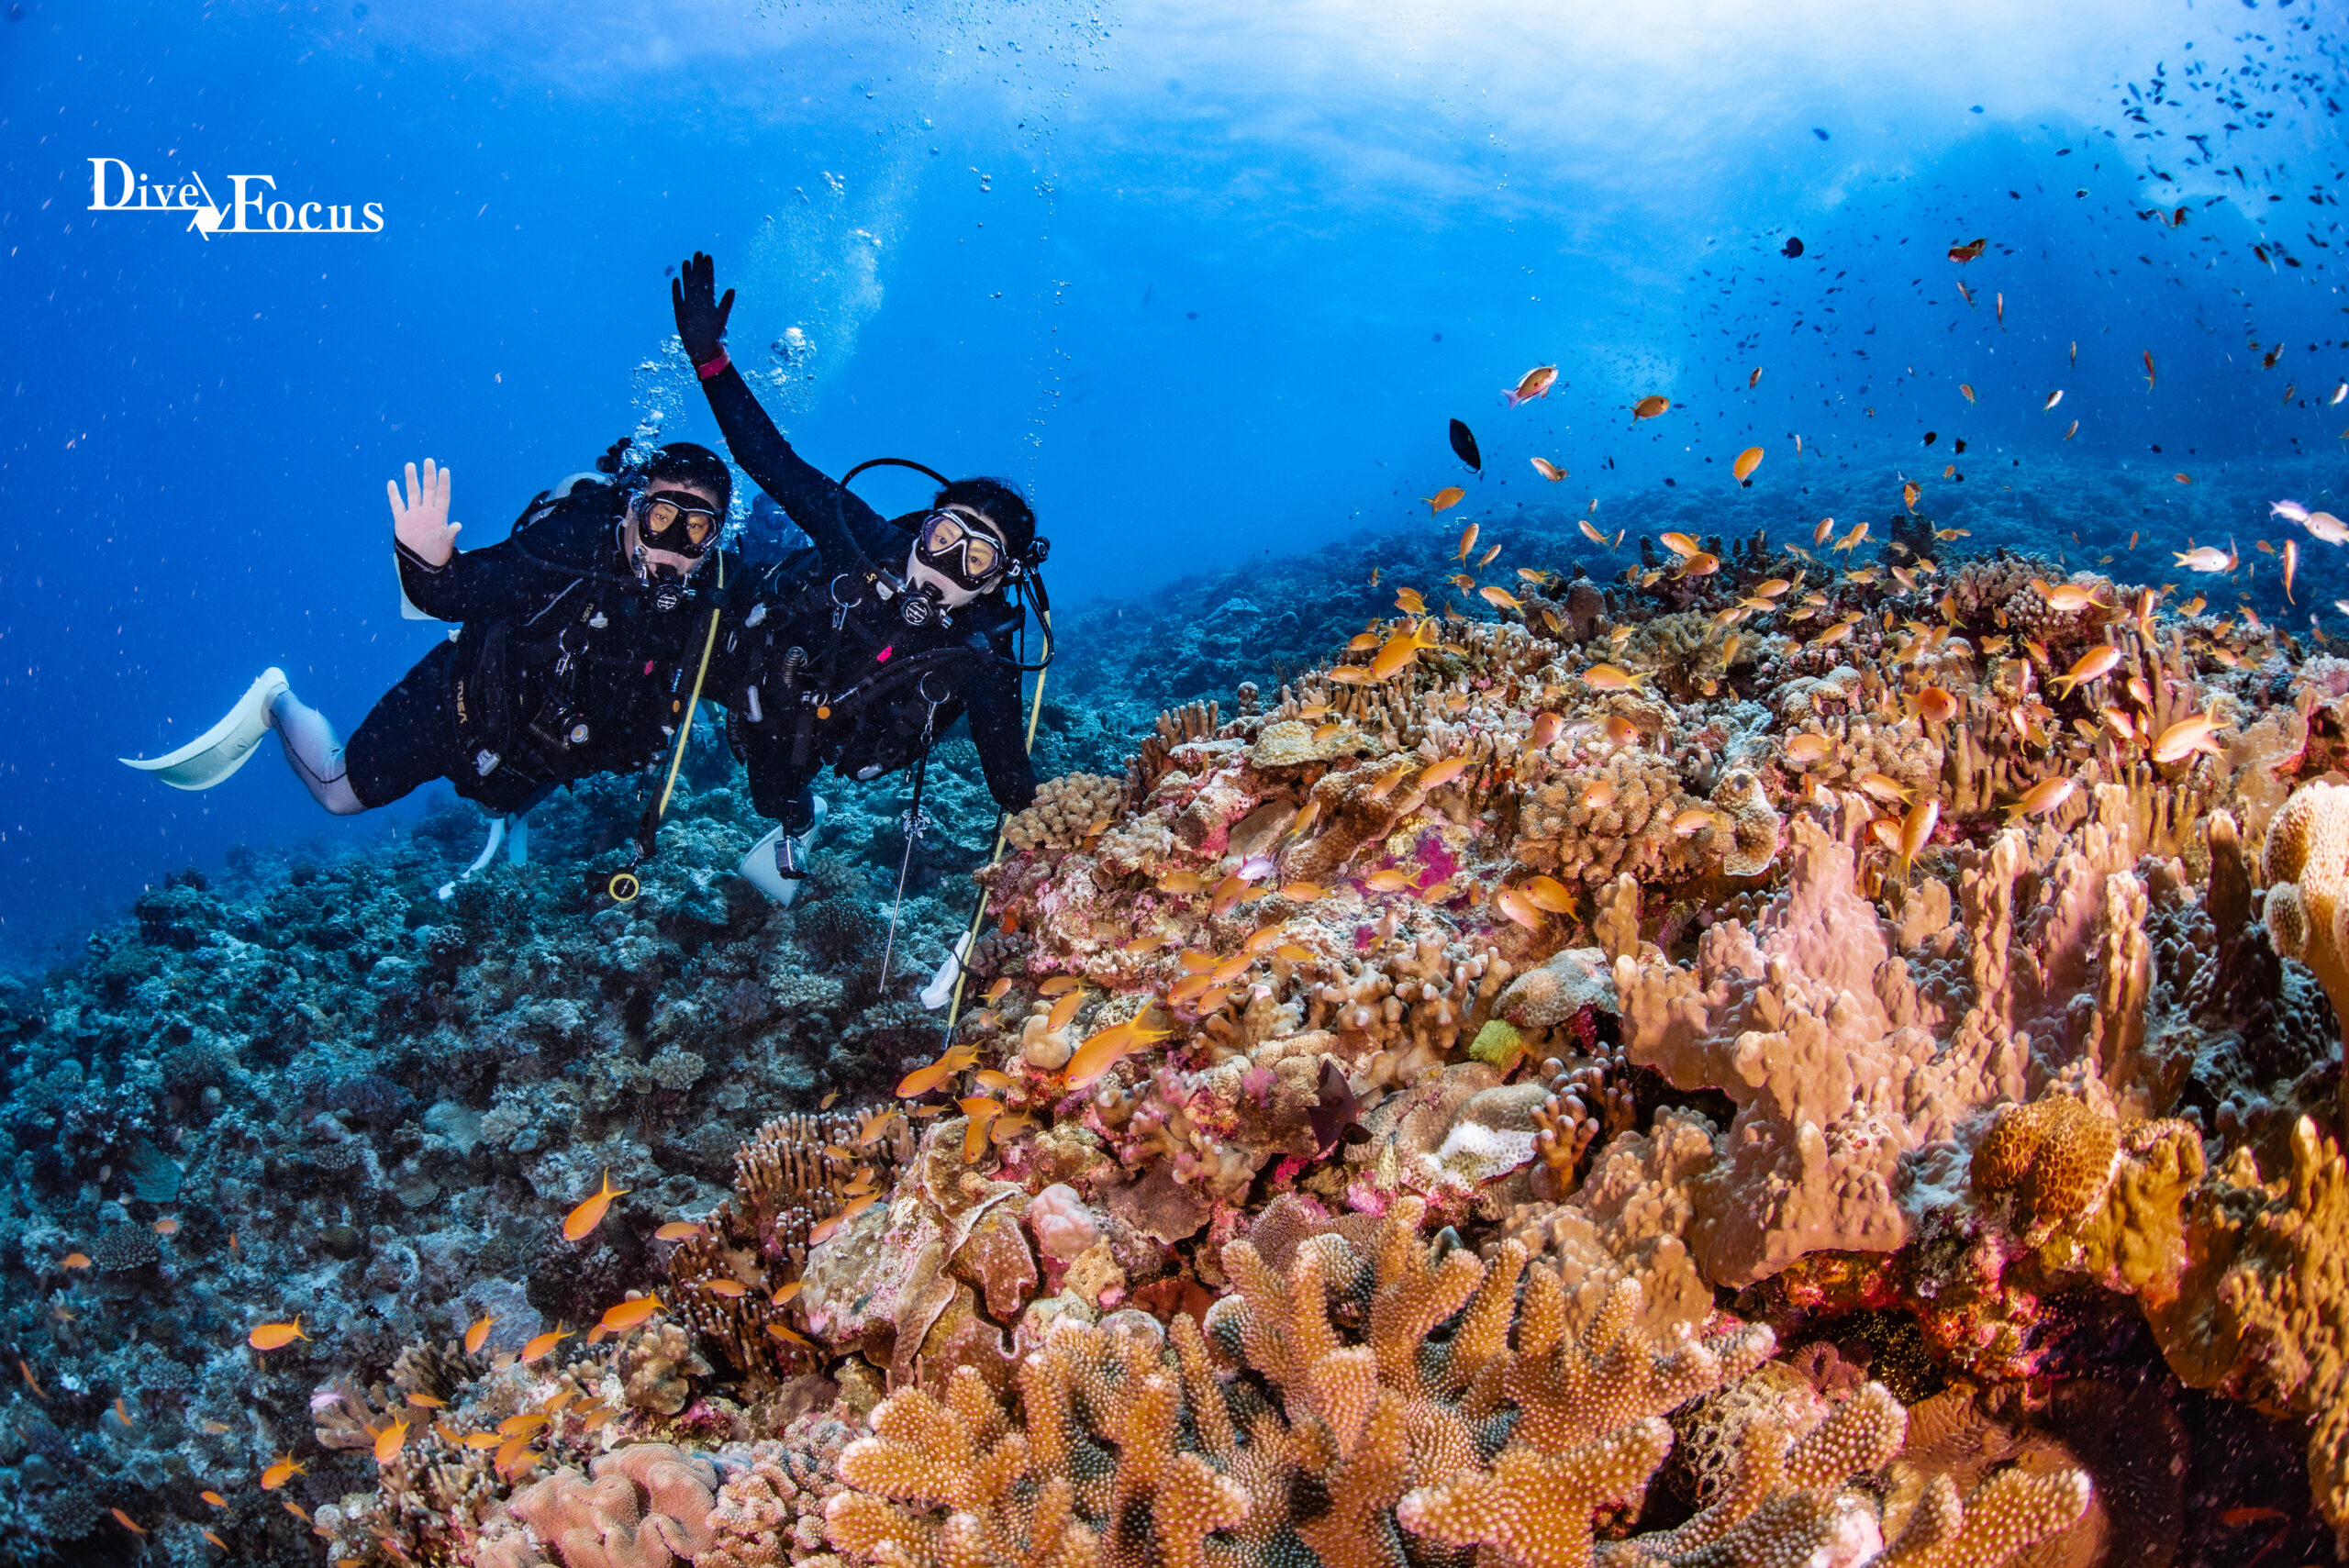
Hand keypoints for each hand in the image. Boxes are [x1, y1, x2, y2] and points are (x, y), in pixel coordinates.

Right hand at [388, 458, 459, 566]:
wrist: (423, 563)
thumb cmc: (437, 553)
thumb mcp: (445, 544)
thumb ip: (450, 534)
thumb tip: (458, 525)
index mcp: (439, 516)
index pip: (442, 495)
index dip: (443, 483)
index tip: (444, 469)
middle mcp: (427, 512)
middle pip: (428, 490)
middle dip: (428, 475)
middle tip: (428, 460)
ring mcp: (414, 515)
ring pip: (413, 493)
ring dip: (411, 480)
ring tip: (410, 465)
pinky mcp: (402, 521)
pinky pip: (397, 505)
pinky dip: (394, 494)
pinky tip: (392, 483)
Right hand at [671, 251, 734, 366]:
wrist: (702, 345)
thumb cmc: (714, 332)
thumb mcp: (722, 316)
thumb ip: (726, 303)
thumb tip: (732, 288)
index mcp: (709, 299)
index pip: (709, 280)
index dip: (708, 268)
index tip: (708, 256)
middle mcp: (699, 299)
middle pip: (698, 279)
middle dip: (698, 266)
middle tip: (697, 252)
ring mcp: (689, 304)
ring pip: (687, 285)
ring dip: (687, 274)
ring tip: (686, 261)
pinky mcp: (679, 311)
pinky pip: (677, 298)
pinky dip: (676, 290)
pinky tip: (675, 280)